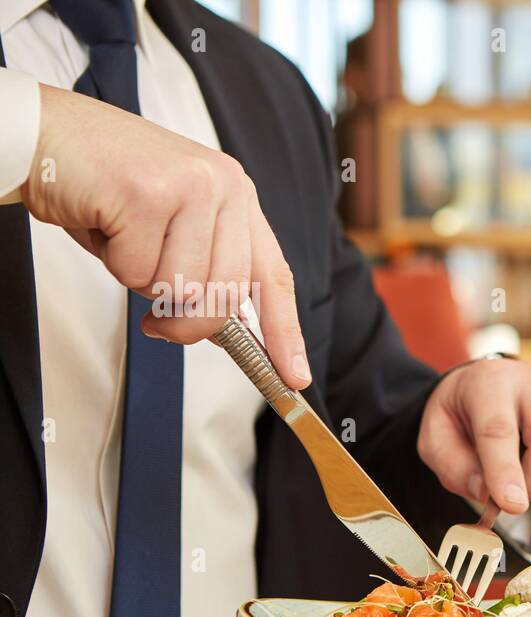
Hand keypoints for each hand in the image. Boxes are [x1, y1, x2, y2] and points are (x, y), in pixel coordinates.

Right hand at [19, 84, 309, 387]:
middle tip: (155, 322)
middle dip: (186, 323)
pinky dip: (112, 260)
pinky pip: (136, 269)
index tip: (295, 376)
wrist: (43, 134)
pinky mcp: (148, 192)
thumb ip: (205, 271)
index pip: (273, 275)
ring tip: (124, 238)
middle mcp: (225, 186)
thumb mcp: (172, 228)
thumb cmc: (106, 185)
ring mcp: (190, 185)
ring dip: (141, 280)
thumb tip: (223, 332)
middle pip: (225, 296)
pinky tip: (104, 221)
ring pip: (181, 287)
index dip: (284, 331)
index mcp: (237, 196)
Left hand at [417, 359, 530, 514]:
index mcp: (490, 380)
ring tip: (524, 463)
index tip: (510, 505)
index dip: (505, 472)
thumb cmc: (463, 417)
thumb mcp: (436, 441)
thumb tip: (489, 494)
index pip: (500, 430)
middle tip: (510, 494)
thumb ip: (455, 469)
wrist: (492, 388)